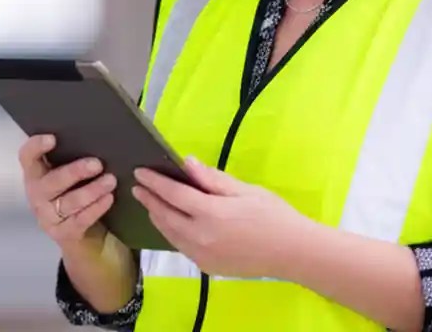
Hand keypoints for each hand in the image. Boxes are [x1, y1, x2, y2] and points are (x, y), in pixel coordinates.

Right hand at [18, 134, 117, 255]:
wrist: (81, 236)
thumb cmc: (75, 193)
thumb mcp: (69, 176)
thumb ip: (71, 158)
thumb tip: (94, 137)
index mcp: (35, 175)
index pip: (27, 157)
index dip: (36, 147)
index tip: (52, 138)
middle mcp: (36, 195)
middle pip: (51, 182)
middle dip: (75, 172)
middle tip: (97, 164)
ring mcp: (47, 216)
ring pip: (68, 202)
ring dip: (92, 190)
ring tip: (110, 181)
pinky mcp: (62, 233)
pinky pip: (80, 220)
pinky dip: (96, 208)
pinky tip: (108, 198)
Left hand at [133, 156, 313, 278]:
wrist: (293, 252)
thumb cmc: (273, 215)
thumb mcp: (245, 190)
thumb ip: (212, 179)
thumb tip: (187, 163)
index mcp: (211, 213)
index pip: (173, 194)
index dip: (154, 182)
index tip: (140, 171)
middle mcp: (201, 237)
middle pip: (165, 215)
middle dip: (150, 199)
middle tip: (138, 186)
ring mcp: (202, 255)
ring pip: (169, 234)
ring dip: (157, 216)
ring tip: (150, 203)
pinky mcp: (206, 267)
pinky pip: (181, 247)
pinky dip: (171, 232)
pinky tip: (171, 223)